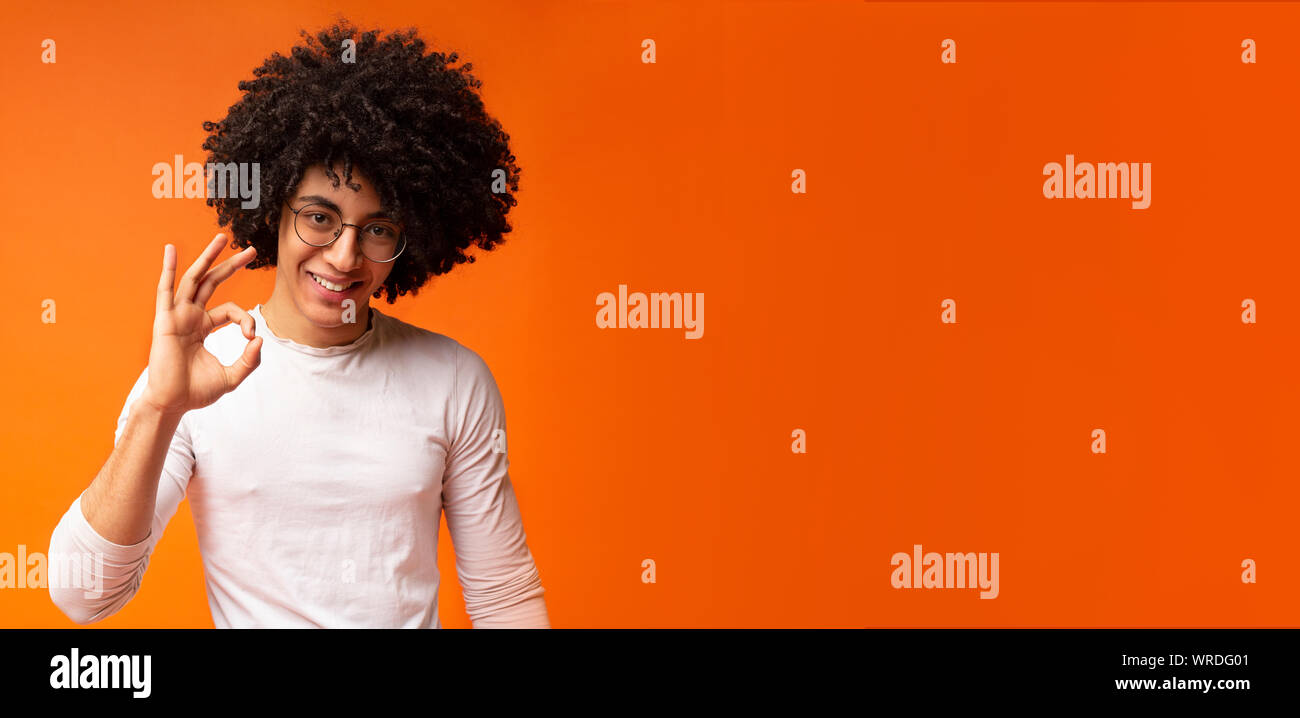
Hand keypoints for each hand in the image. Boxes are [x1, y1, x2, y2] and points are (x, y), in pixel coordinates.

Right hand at [139, 234, 261, 416]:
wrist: (173, 403)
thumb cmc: (197, 391)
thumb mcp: (232, 376)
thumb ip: (249, 361)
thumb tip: (261, 339)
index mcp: (204, 327)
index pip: (231, 311)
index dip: (246, 320)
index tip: (252, 338)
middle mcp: (190, 317)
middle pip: (212, 283)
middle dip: (231, 265)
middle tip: (250, 250)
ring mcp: (177, 316)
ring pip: (193, 279)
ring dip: (208, 258)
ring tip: (222, 238)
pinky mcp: (165, 321)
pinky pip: (165, 291)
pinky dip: (168, 269)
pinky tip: (170, 250)